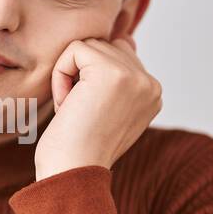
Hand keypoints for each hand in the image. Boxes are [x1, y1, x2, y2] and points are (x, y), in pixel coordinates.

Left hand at [33, 33, 162, 181]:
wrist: (71, 174)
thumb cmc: (79, 148)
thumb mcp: (109, 109)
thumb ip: (121, 75)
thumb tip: (126, 39)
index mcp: (152, 93)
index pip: (119, 54)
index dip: (92, 79)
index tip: (90, 113)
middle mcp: (150, 84)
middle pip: (103, 46)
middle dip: (81, 76)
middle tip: (80, 113)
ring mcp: (135, 77)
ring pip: (88, 46)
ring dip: (69, 77)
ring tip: (75, 110)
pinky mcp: (112, 72)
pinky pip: (74, 50)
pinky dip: (60, 76)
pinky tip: (68, 105)